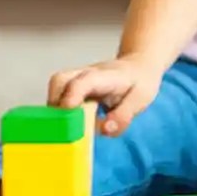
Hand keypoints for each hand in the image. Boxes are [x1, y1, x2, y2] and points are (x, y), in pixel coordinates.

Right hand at [47, 55, 163, 135]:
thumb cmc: (140, 82)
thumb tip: (106, 129)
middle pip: (59, 81)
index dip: (72, 97)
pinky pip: (59, 95)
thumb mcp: (141, 99)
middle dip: (56, 104)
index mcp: (105, 76)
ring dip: (57, 109)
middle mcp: (86, 74)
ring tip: (72, 126)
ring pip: (55, 87)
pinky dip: (60, 110)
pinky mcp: (74, 86)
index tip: (69, 115)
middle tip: (67, 126)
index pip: (83, 82)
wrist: (139, 66)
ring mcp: (78, 78)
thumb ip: (124, 115)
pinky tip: (74, 122)